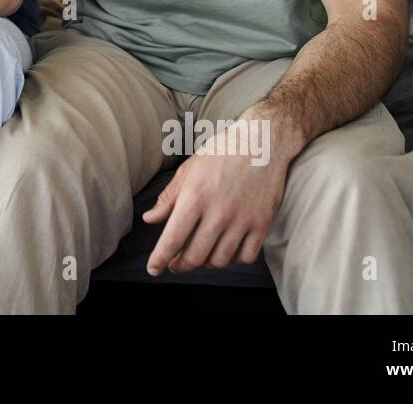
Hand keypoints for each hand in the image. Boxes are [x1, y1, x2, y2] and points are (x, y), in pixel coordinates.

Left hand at [141, 116, 288, 275]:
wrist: (263, 142)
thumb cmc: (222, 153)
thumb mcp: (189, 170)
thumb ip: (168, 198)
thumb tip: (150, 220)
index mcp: (195, 197)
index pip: (172, 239)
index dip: (160, 259)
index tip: (153, 269)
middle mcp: (218, 212)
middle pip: (195, 257)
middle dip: (180, 265)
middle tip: (175, 264)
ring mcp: (242, 220)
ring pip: (220, 260)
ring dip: (206, 263)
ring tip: (199, 255)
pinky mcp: (262, 224)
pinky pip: (246, 257)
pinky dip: (233, 259)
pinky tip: (226, 250)